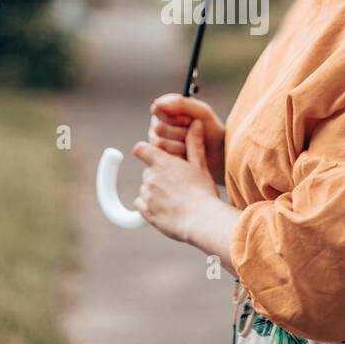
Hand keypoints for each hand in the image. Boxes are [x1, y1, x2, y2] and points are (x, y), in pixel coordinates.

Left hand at [132, 117, 220, 243]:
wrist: (202, 221)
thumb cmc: (204, 192)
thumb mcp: (201, 165)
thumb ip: (194, 144)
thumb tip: (195, 122)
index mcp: (163, 162)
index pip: (141, 149)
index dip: (145, 152)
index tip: (152, 156)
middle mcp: (151, 177)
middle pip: (148, 172)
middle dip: (158, 177)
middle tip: (177, 186)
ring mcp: (147, 195)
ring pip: (146, 189)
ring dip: (155, 192)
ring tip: (176, 200)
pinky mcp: (146, 212)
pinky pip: (141, 205)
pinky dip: (149, 207)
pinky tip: (167, 210)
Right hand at [148, 93, 226, 185]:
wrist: (220, 154)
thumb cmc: (212, 130)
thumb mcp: (202, 112)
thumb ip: (181, 104)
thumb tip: (157, 103)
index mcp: (167, 109)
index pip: (157, 109)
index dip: (173, 117)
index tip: (189, 120)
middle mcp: (159, 124)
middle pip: (159, 128)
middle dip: (181, 132)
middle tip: (194, 133)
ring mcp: (158, 141)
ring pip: (160, 143)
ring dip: (181, 145)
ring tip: (193, 144)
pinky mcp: (162, 157)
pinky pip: (164, 156)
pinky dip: (180, 155)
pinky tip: (188, 154)